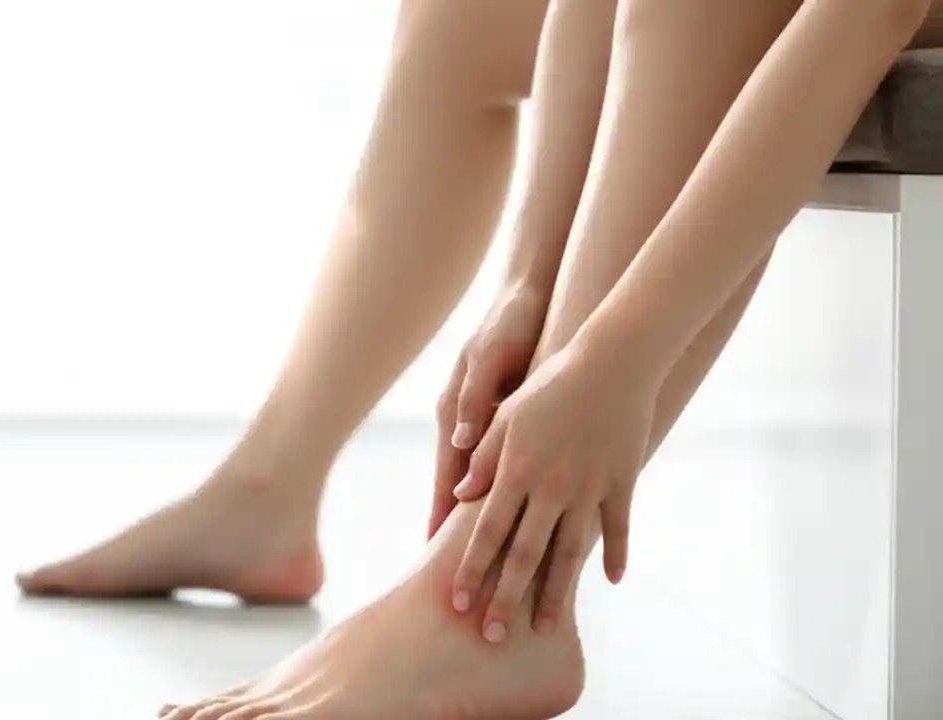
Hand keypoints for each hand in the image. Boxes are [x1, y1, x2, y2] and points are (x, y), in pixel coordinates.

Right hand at [429, 283, 549, 538]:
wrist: (529, 298)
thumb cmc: (507, 325)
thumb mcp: (487, 358)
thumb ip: (472, 399)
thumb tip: (458, 441)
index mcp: (457, 412)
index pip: (449, 473)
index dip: (444, 510)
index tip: (435, 546)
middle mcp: (465, 424)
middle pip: (461, 487)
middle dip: (457, 527)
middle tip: (452, 566)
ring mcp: (482, 423)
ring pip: (480, 481)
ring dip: (478, 516)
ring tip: (478, 554)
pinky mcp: (503, 418)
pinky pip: (500, 464)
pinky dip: (499, 490)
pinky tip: (509, 513)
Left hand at [449, 345, 659, 641]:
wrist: (610, 362)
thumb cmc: (550, 385)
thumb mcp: (507, 418)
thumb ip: (484, 459)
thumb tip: (460, 494)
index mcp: (516, 470)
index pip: (487, 531)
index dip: (472, 568)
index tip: (459, 602)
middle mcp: (549, 486)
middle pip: (524, 553)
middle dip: (506, 597)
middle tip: (492, 634)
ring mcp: (589, 488)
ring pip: (569, 552)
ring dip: (555, 592)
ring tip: (545, 625)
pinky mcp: (622, 483)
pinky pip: (618, 529)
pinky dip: (615, 556)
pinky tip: (608, 581)